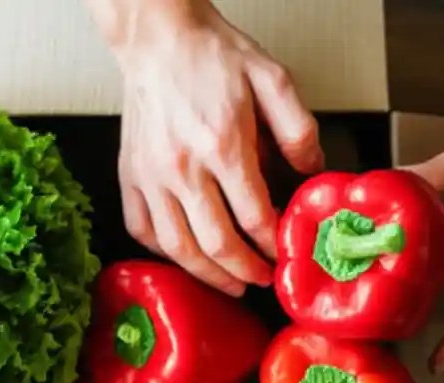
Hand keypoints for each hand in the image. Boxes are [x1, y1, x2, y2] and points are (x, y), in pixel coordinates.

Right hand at [109, 2, 323, 295]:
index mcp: (222, 145)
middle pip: (216, 243)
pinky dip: (164, 252)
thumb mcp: (272, 78)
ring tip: (229, 283)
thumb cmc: (211, 55)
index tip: (285, 253)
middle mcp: (182, 167)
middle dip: (245, 272)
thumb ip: (298, 128)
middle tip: (262, 280)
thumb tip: (313, 172)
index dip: (273, 244)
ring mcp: (151, 176)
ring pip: (177, 247)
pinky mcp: (130, 175)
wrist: (158, 37)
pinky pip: (142, 229)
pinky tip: (185, 256)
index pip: (254, 217)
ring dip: (207, 274)